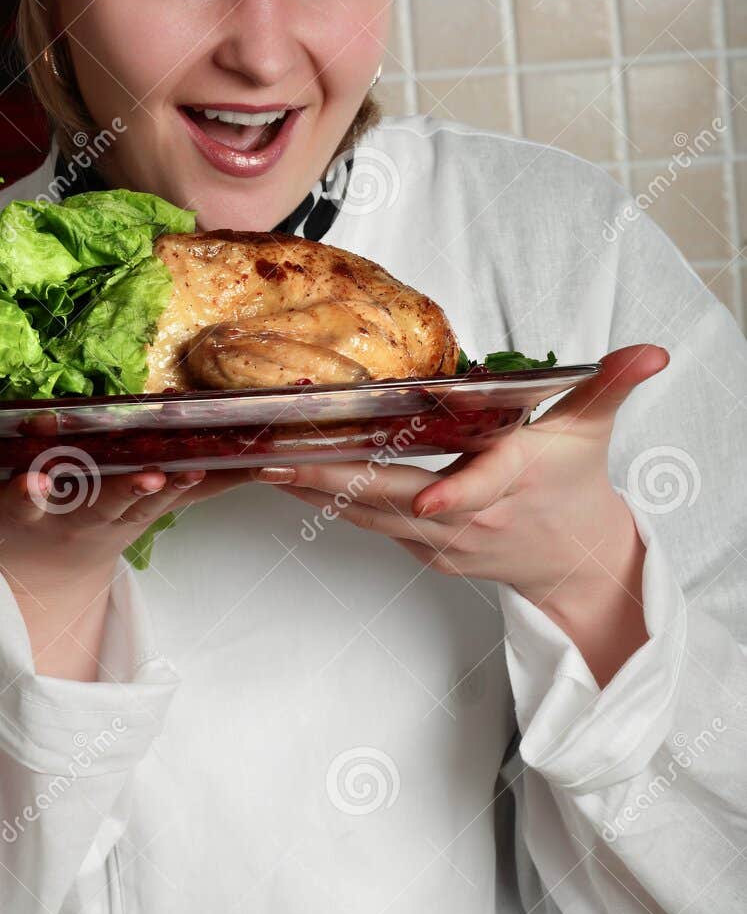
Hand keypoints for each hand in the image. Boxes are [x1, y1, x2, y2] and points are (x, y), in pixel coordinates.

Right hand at [0, 460, 257, 594]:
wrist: (59, 575)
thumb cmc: (9, 524)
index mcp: (36, 509)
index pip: (31, 500)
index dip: (34, 493)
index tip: (39, 481)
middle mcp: (87, 511)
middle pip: (107, 500)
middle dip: (126, 490)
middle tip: (150, 479)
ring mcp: (133, 511)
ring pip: (168, 494)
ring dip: (201, 479)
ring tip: (234, 461)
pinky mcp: (169, 506)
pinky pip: (212, 489)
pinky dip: (246, 473)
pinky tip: (281, 453)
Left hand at [260, 345, 669, 678]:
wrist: (573, 561)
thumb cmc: (575, 483)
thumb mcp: (592, 428)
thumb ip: (610, 384)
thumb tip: (650, 352)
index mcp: (513, 482)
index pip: (485, 487)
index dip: (458, 490)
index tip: (432, 495)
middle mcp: (471, 519)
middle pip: (398, 502)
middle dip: (337, 481)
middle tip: (281, 457)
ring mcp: (443, 542)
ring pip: (372, 516)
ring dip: (317, 491)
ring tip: (264, 463)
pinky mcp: (423, 553)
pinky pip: (369, 525)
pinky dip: (330, 503)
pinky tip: (290, 478)